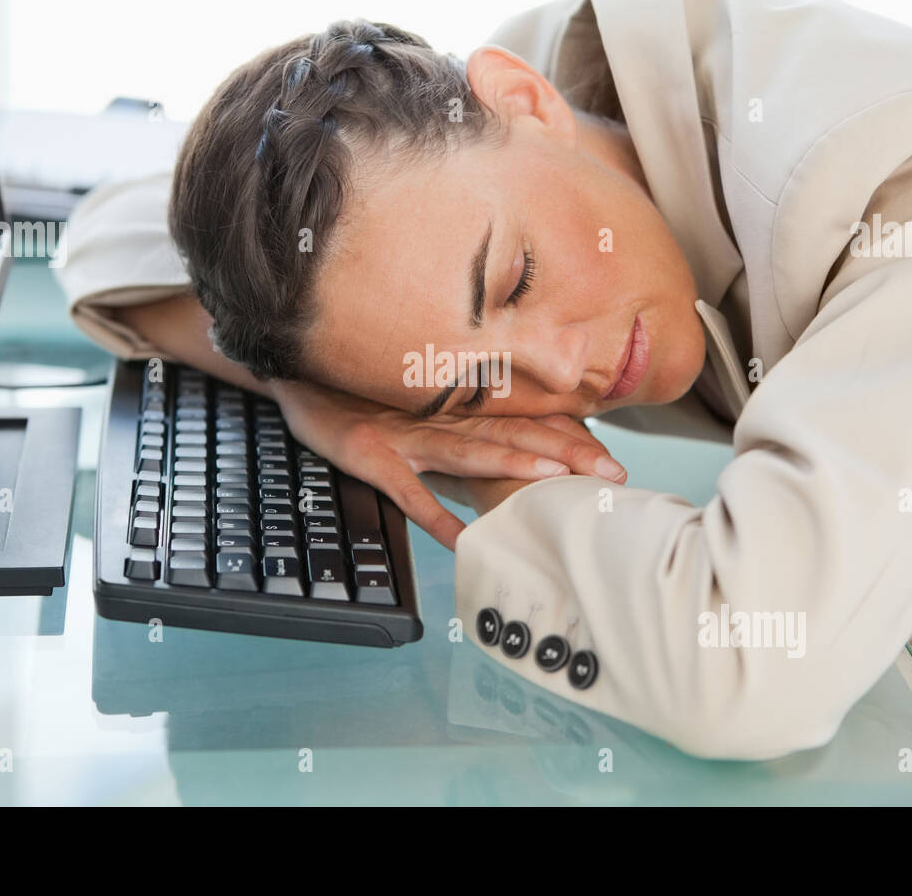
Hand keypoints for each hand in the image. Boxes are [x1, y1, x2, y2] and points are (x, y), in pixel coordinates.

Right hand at [271, 380, 625, 550]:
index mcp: (458, 409)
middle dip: (566, 452)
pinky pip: (407, 490)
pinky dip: (433, 513)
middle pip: (513, 433)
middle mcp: (442, 417)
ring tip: (553, 480)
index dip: (572, 438)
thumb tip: (508, 450)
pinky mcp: (370, 452)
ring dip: (512, 464)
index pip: (525, 421)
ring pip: (469, 449)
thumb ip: (462, 426)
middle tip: (612, 472)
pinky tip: (460, 538)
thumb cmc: (361, 395)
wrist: (297, 374)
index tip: (614, 459)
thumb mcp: (420, 409)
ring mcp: (406, 434)